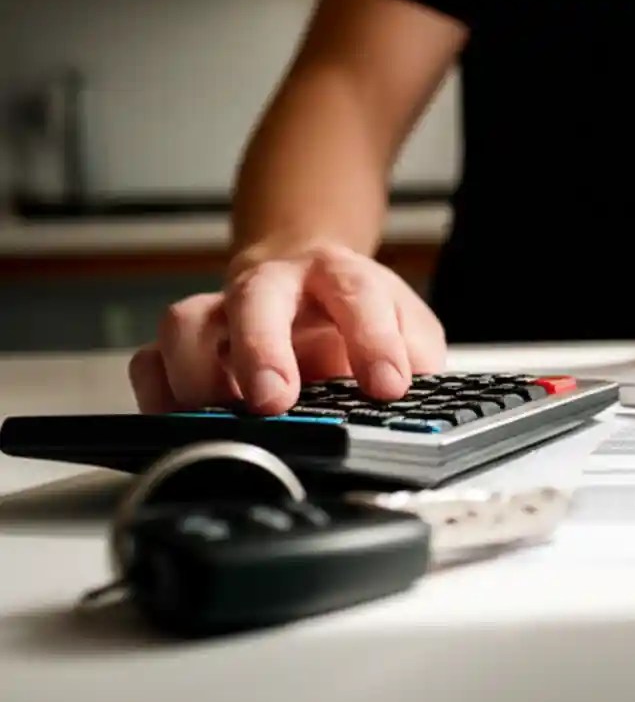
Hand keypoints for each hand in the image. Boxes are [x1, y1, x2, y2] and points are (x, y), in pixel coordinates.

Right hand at [129, 243, 446, 414]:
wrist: (310, 278)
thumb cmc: (357, 310)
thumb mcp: (408, 327)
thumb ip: (417, 356)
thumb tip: (418, 397)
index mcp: (337, 276)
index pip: (357, 295)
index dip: (373, 340)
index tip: (388, 385)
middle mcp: (274, 286)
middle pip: (255, 299)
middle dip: (260, 348)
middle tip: (273, 399)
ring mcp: (223, 313)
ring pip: (185, 324)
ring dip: (197, 375)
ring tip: (224, 419)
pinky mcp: (187, 345)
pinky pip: (150, 362)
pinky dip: (158, 396)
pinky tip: (183, 425)